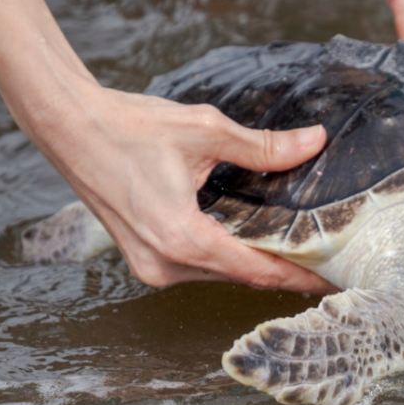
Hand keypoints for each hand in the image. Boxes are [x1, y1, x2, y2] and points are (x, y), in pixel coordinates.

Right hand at [40, 81, 334, 292]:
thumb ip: (264, 147)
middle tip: (330, 263)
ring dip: (257, 265)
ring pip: (222, 275)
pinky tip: (257, 242)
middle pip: (243, 277)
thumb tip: (315, 142)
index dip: (301, 277)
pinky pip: (200, 267)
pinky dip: (229, 257)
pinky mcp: (145, 260)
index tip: (335, 278)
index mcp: (182, 239)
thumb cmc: (129, 126)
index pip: (258, 271)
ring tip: (303, 254)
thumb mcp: (205, 131)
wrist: (67, 125)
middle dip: (286, 271)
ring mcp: (152, 267)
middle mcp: (165, 264)